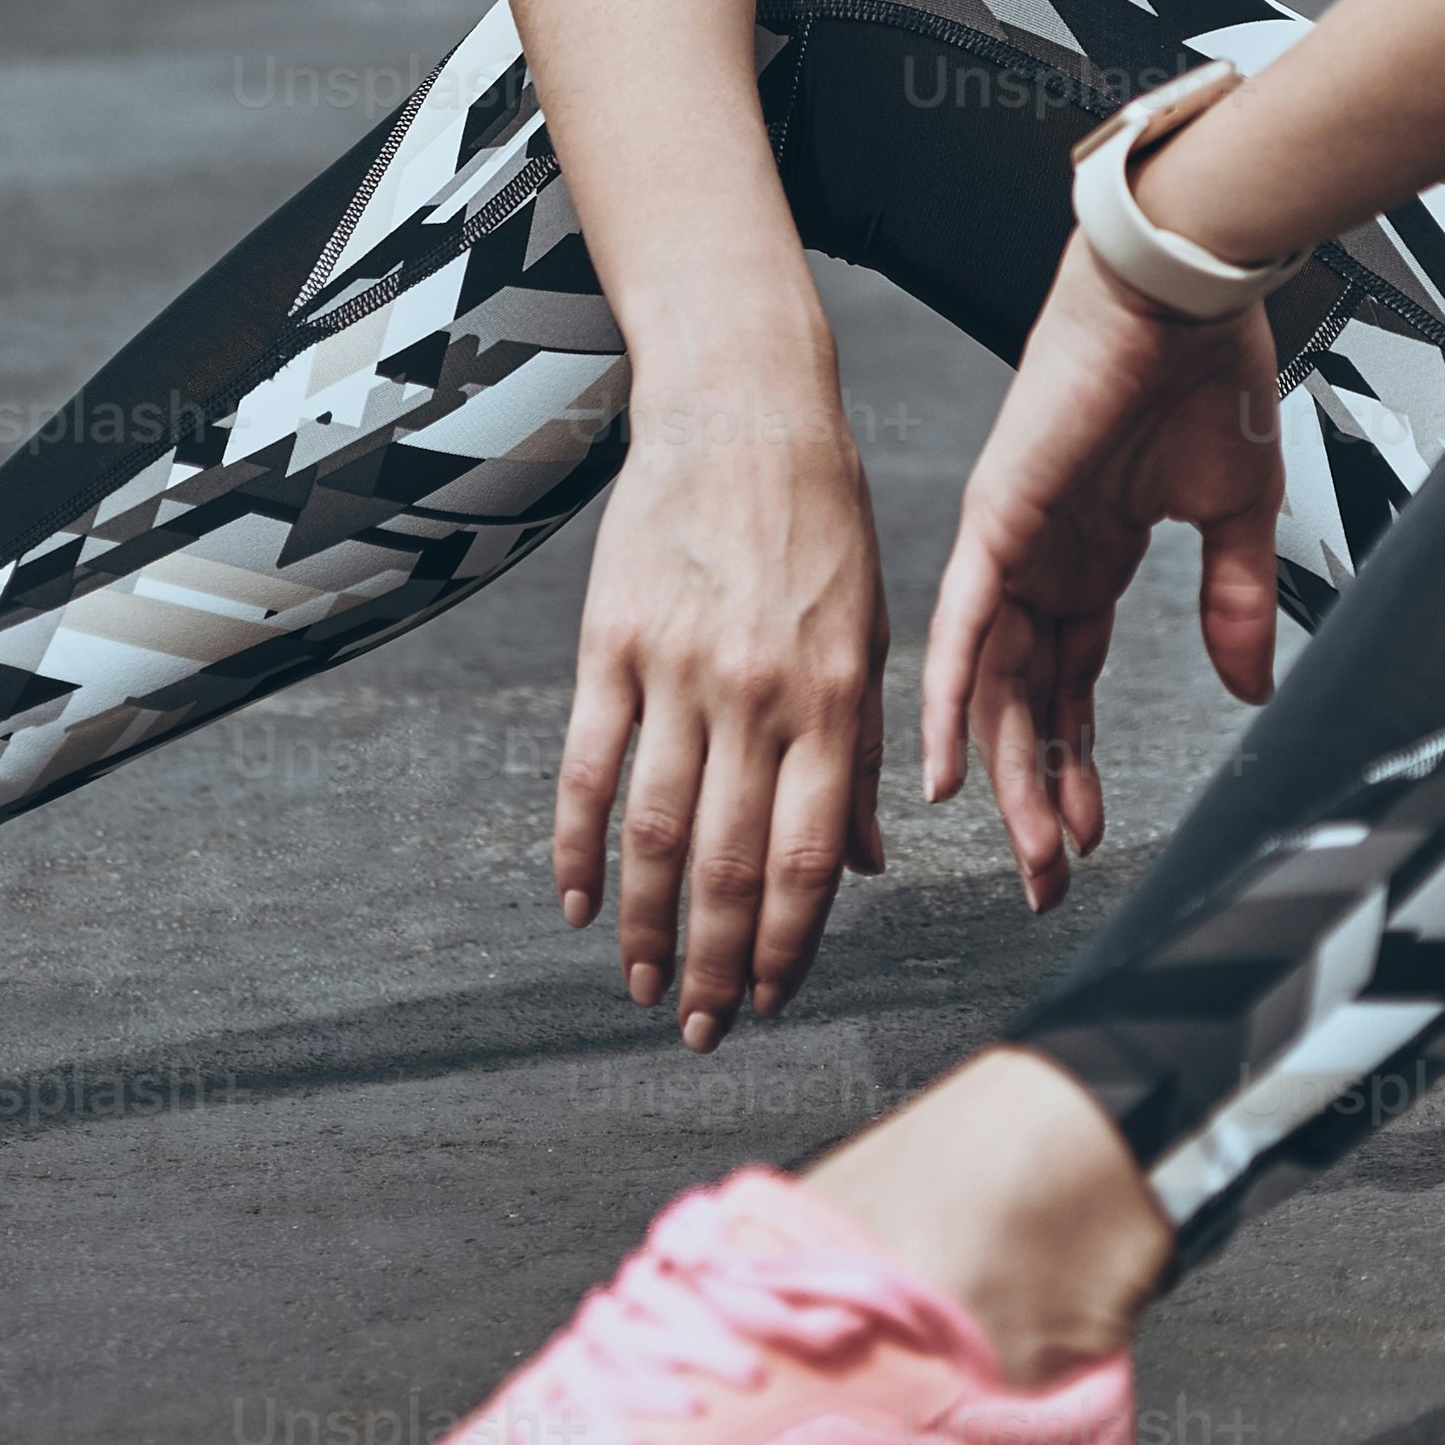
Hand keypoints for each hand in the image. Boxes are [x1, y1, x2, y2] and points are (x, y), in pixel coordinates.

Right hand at [553, 319, 891, 1050]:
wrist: (743, 414)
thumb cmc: (821, 528)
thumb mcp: (869, 638)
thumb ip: (859, 755)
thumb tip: (864, 867)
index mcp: (831, 701)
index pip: (811, 857)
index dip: (790, 944)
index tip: (773, 1001)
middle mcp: (755, 697)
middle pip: (727, 863)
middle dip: (715, 963)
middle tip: (701, 1030)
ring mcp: (677, 673)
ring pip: (652, 832)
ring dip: (643, 925)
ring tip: (639, 985)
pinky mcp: (610, 646)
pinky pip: (586, 767)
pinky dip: (577, 847)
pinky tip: (576, 904)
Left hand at [924, 238, 1292, 910]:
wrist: (1185, 291)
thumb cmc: (1206, 369)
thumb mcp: (1237, 514)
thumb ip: (1235, 604)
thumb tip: (1248, 686)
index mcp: (1093, 556)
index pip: (1074, 685)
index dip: (1078, 763)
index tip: (1088, 834)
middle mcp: (1041, 558)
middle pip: (1026, 704)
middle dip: (1037, 795)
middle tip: (1045, 876)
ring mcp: (1013, 542)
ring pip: (996, 685)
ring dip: (1007, 773)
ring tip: (1025, 851)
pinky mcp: (997, 518)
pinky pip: (965, 626)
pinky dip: (953, 699)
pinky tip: (945, 766)